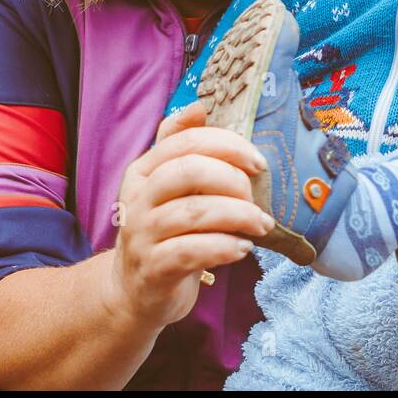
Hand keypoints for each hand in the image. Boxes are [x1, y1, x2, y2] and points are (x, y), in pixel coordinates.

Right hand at [101, 100, 275, 332]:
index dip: (228, 146)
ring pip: (193, 212)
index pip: (185, 141)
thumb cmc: (165, 232)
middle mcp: (138, 199)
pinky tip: (243, 248)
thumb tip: (199, 106)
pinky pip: (191, 251)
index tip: (259, 163)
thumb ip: (180, 147)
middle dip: (233, 179)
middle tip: (257, 196)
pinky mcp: (153, 269)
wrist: (135, 292)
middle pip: (187, 171)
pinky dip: (224, 247)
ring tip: (261, 224)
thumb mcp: (167, 187)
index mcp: (143, 171)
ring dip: (238, 215)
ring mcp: (142, 234)